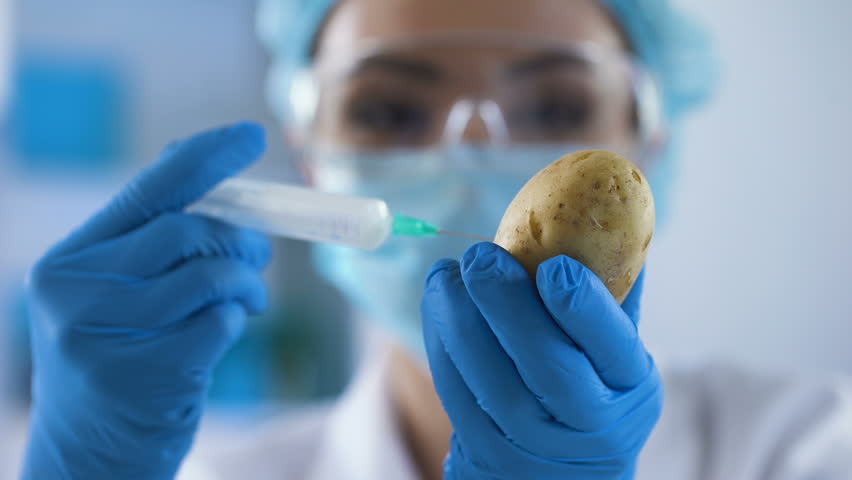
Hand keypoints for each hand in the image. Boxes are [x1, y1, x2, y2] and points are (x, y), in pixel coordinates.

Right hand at [22, 123, 270, 478]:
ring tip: (246, 299)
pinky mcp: (143, 374)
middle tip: (259, 253)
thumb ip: (154, 248)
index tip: (252, 135)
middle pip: (187, 231)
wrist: (88, 457)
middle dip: (240, 237)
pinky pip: (218, 323)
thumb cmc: (119, 363)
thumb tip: (223, 188)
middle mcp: (75, 292)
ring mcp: (103, 336)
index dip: (206, 158)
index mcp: (70, 262)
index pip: (147, 190)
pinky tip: (218, 337)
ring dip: (245, 284)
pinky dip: (233, 323)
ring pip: (210, 276)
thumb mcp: (117, 301)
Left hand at [422, 242, 661, 478]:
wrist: (563, 470)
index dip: (583, 305)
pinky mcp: (487, 450)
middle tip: (480, 256)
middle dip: (505, 303)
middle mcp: (589, 422)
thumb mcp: (616, 350)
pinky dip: (440, 342)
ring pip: (489, 378)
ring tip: (446, 276)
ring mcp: (534, 443)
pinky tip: (439, 306)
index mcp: (630, 386)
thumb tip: (611, 216)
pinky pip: (456, 391)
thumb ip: (611, 294)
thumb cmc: (591, 385)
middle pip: (544, 364)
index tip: (554, 264)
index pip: (612, 346)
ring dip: (457, 318)